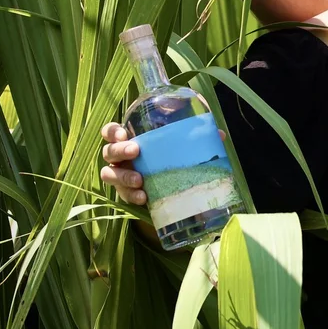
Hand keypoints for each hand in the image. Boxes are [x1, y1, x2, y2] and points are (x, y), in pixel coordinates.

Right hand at [99, 122, 228, 206]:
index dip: (112, 131)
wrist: (167, 189)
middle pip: (109, 152)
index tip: (124, 133)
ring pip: (109, 174)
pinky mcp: (125, 193)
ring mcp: (120, 176)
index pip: (111, 132)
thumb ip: (195, 140)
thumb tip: (219, 134)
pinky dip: (132, 195)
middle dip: (119, 150)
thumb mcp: (179, 148)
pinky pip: (122, 194)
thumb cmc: (169, 160)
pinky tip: (144, 197)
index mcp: (130, 140)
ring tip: (140, 180)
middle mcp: (120, 158)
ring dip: (123, 177)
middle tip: (135, 151)